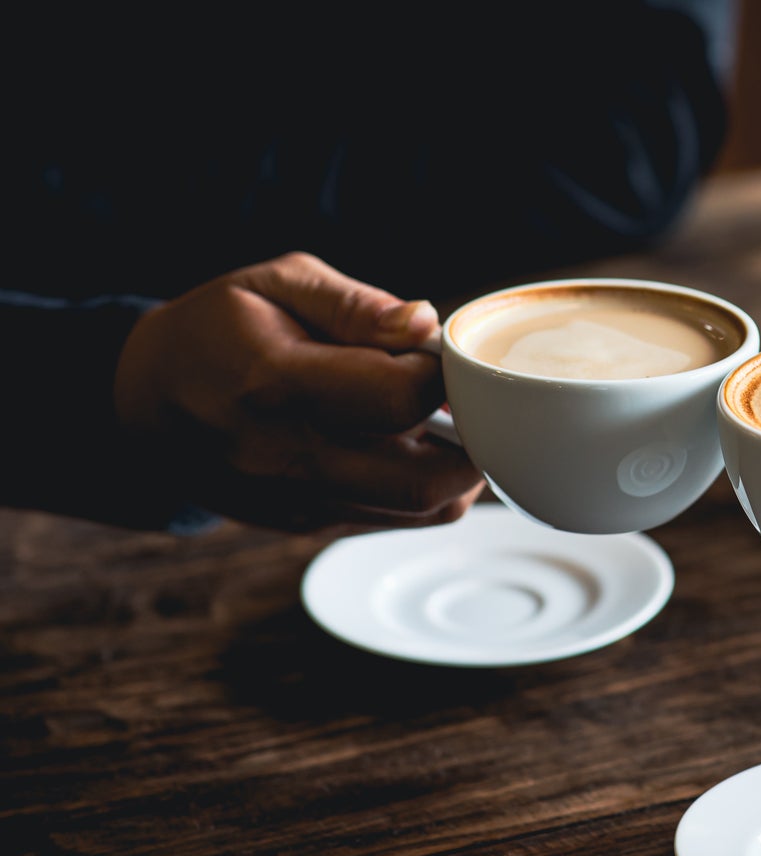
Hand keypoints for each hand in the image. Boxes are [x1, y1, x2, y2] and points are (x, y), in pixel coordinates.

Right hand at [114, 252, 483, 529]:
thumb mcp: (278, 284)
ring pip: (421, 510)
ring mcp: (295, 499)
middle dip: (474, 441)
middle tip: (471, 403)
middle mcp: (284, 454)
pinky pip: (393, 519)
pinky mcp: (304, 523)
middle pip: (424, 479)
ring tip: (446, 422)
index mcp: (275, 382)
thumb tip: (427, 327)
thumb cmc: (218, 329)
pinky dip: (424, 488)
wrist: (144, 402)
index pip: (400, 397)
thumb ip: (358, 306)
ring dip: (458, 470)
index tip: (439, 355)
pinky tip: (411, 445)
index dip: (442, 375)